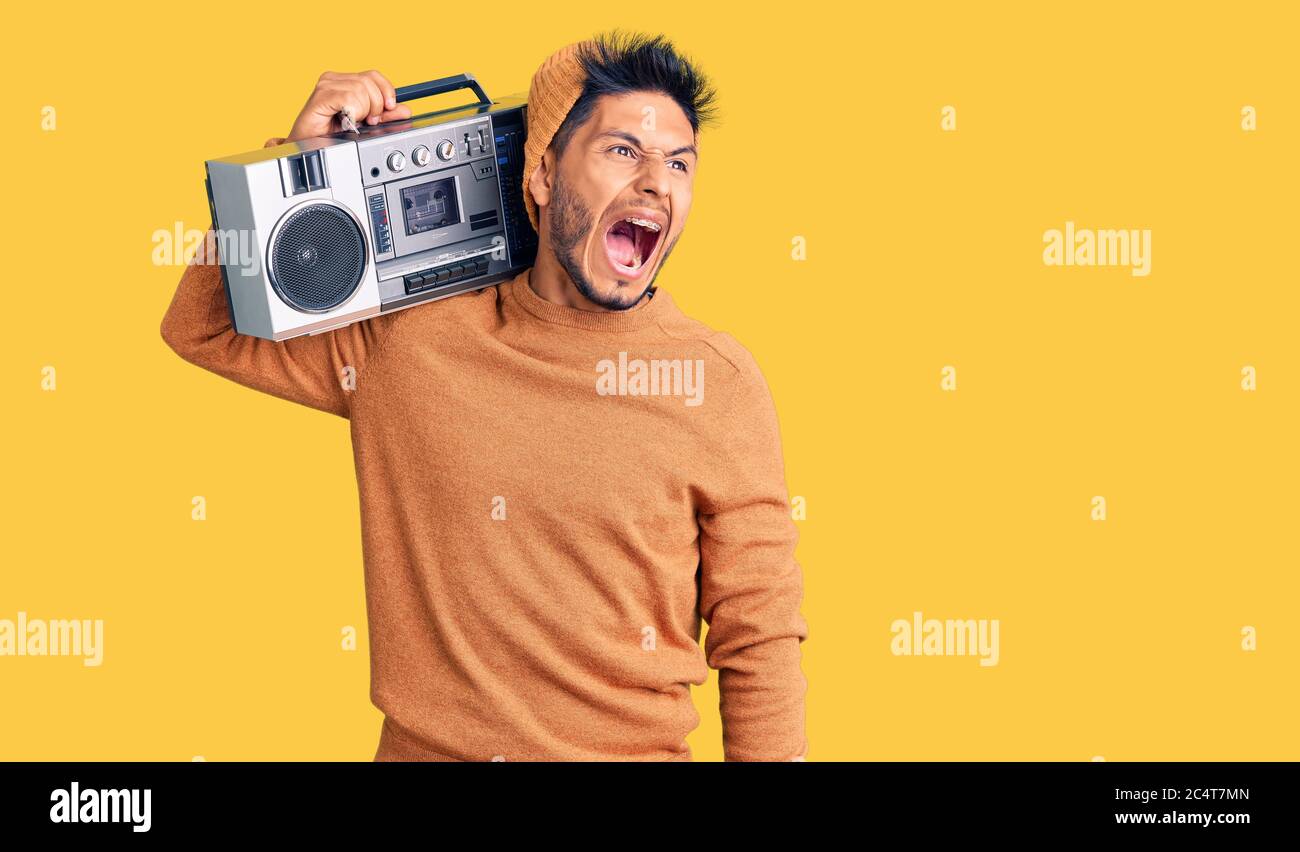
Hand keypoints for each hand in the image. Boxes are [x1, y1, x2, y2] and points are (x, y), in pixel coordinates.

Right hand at [286, 70, 412, 141]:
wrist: (309, 146)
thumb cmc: (330, 135)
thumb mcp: (366, 123)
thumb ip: (385, 115)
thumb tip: (405, 109)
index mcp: (345, 81)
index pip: (374, 75)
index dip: (386, 91)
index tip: (389, 108)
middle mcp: (334, 79)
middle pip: (370, 81)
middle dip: (376, 105)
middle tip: (368, 121)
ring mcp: (326, 85)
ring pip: (362, 89)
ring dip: (363, 111)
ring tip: (353, 122)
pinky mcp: (321, 95)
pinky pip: (350, 98)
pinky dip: (353, 112)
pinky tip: (346, 120)